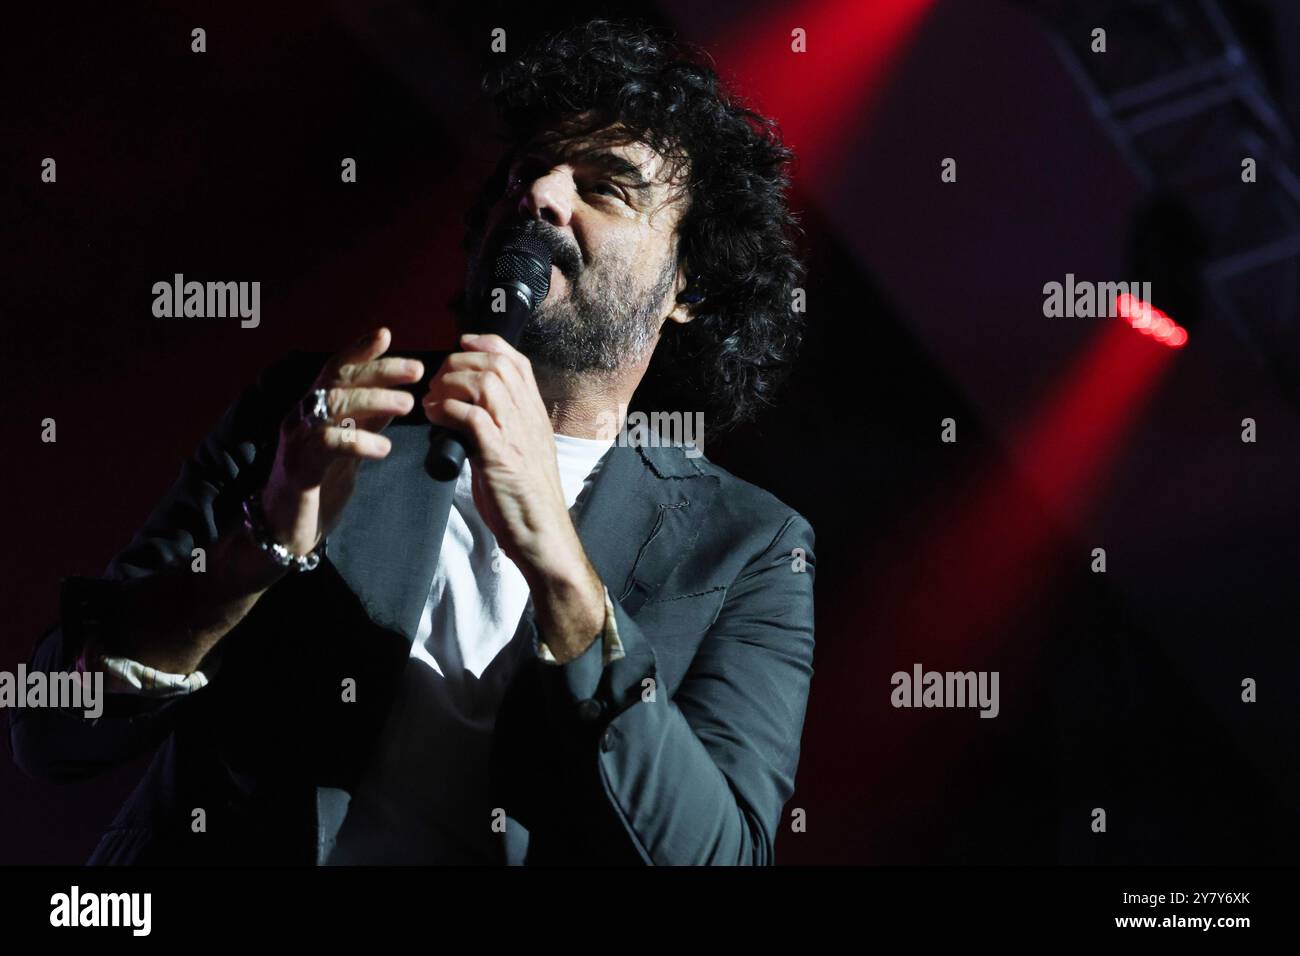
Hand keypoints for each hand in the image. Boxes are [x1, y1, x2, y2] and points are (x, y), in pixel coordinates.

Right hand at [261, 327, 423, 554]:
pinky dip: (359, 442)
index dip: (359, 350)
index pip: (336, 370)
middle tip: (417, 370)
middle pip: (339, 380)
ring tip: (408, 403)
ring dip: (374, 400)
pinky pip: (328, 445)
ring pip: (333, 406)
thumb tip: (396, 397)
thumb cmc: (318, 485)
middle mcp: (302, 416)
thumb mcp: (349, 447)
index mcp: (314, 408)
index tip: (387, 334)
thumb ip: (367, 422)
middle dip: (379, 370)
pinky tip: (384, 448)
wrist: (286, 528)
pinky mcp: (300, 467)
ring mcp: (297, 440)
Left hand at [422, 333, 603, 653]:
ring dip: (450, 384)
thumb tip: (466, 414)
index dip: (487, 344)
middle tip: (437, 381)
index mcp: (534, 415)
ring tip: (433, 400)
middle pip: (497, 364)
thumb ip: (501, 429)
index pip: (516, 361)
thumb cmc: (525, 500)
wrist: (543, 536)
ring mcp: (516, 436)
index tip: (462, 344)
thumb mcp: (519, 453)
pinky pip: (473, 418)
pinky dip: (449, 411)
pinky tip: (435, 419)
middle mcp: (529, 419)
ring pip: (485, 383)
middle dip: (459, 362)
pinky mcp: (501, 458)